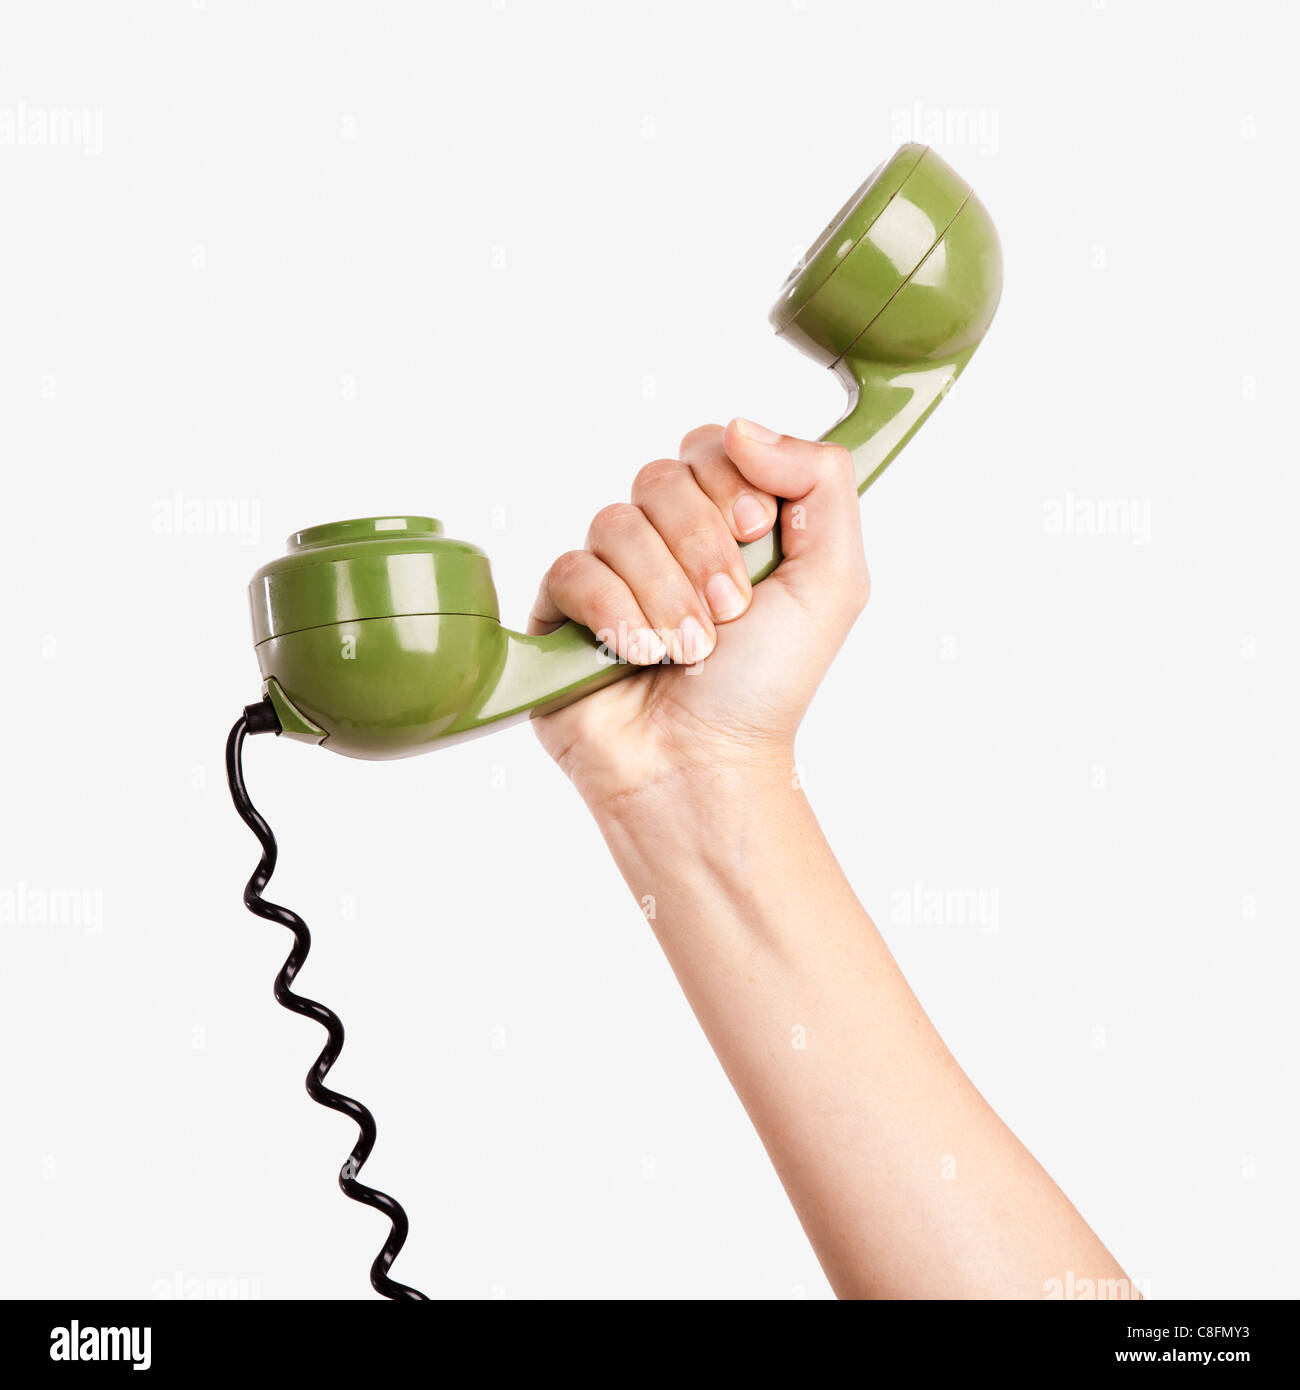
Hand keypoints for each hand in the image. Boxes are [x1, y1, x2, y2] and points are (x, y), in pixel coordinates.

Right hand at [528, 418, 869, 810]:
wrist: (705, 767)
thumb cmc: (766, 686)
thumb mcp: (834, 578)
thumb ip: (821, 481)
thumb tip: (743, 426)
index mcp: (727, 521)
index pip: (712, 446)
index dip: (732, 484)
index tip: (757, 535)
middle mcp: (666, 538)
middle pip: (662, 477)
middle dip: (703, 548)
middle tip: (730, 613)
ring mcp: (610, 571)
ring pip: (617, 522)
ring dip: (665, 593)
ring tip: (687, 652)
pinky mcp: (562, 609)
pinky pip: (573, 569)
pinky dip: (615, 613)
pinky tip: (638, 655)